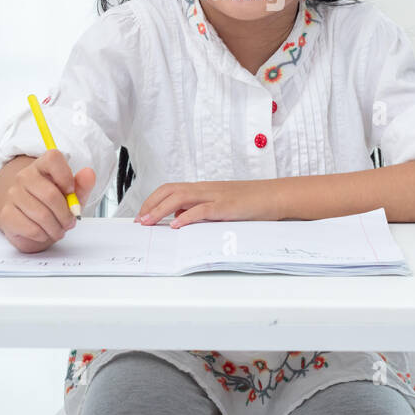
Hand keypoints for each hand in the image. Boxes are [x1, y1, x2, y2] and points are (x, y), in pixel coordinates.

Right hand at [0, 149, 94, 251]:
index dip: (66, 176)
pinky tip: (44, 232)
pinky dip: (43, 235)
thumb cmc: (52, 205)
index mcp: (42, 165)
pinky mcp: (6, 214)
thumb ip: (82, 185)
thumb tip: (89, 173)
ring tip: (59, 229)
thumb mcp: (72, 195)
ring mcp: (13, 194)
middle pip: (51, 195)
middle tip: (70, 222)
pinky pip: (31, 228)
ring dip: (56, 228)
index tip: (71, 192)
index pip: (53, 158)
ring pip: (42, 215)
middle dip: (66, 214)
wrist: (29, 220)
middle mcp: (24, 177)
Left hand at [133, 179, 279, 228]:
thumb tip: (178, 218)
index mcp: (203, 189)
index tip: (142, 215)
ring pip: (180, 197)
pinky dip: (186, 217)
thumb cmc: (250, 202)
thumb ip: (199, 209)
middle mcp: (206, 189)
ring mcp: (215, 196)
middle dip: (151, 204)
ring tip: (149, 222)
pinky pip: (201, 210)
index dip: (153, 200)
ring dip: (161, 210)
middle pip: (170, 190)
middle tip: (140, 221)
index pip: (171, 189)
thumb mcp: (220, 205)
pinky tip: (176, 226)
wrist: (274, 196)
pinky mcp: (226, 206)